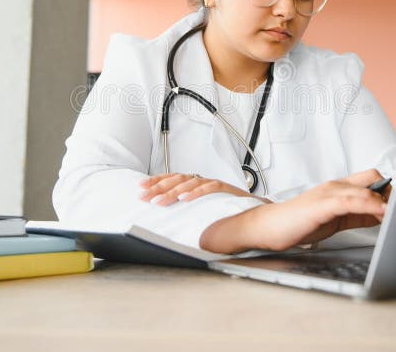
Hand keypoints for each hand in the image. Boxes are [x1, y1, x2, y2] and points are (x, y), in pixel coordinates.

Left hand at [140, 173, 269, 205]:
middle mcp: (202, 180)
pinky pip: (209, 188)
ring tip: (159, 201)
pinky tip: (185, 199)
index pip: (172, 178)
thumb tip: (167, 217)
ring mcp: (213, 183)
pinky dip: (196, 192)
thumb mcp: (203, 208)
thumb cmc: (228, 211)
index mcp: (195, 183)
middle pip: (176, 179)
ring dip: (172, 192)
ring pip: (189, 183)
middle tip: (143, 196)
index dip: (155, 181)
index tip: (140, 187)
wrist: (255, 211)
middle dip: (158, 187)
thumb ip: (188, 209)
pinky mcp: (225, 189)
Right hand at [200, 169, 387, 253]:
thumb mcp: (335, 219)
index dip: (388, 188)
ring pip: (365, 188)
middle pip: (372, 177)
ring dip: (385, 199)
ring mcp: (328, 193)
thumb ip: (357, 215)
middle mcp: (335, 186)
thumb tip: (382, 215)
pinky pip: (351, 201)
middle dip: (391, 190)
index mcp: (338, 188)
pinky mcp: (323, 204)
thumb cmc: (299, 223)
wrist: (270, 227)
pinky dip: (369, 204)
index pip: (370, 178)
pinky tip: (381, 212)